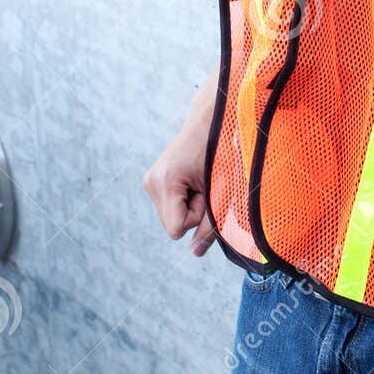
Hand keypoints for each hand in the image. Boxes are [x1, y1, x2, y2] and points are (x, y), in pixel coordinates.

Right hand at [142, 75, 217, 255]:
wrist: (211, 119)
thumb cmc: (223, 152)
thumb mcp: (223, 191)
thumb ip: (210, 224)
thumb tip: (195, 253)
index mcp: (166, 182)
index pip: (176, 229)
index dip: (197, 218)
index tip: (207, 193)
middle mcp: (152, 181)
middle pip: (173, 225)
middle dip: (194, 211)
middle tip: (206, 183)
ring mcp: (150, 180)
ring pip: (172, 217)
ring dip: (190, 204)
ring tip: (200, 178)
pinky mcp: (153, 179)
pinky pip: (171, 206)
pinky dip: (184, 198)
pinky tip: (192, 178)